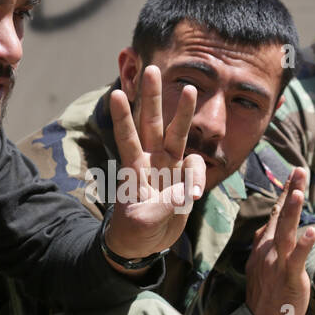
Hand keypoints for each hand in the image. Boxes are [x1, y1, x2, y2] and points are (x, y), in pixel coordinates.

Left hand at [103, 65, 206, 262]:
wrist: (143, 245)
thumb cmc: (134, 231)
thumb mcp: (143, 222)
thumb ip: (166, 205)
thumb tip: (189, 191)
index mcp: (133, 168)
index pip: (127, 138)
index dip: (122, 117)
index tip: (116, 93)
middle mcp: (151, 160)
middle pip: (152, 123)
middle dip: (153, 97)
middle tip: (153, 69)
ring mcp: (169, 167)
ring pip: (177, 134)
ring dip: (183, 112)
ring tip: (190, 89)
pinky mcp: (184, 178)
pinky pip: (196, 169)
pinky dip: (198, 178)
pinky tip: (193, 197)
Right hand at [246, 167, 314, 314]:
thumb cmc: (265, 298)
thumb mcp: (261, 267)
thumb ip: (264, 247)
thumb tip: (266, 230)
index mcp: (263, 247)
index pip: (275, 215)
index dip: (284, 194)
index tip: (293, 175)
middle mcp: (267, 251)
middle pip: (280, 217)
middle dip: (290, 192)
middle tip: (299, 171)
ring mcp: (276, 264)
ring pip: (285, 233)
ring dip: (291, 212)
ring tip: (298, 193)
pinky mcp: (288, 278)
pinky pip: (296, 260)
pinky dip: (303, 246)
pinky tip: (310, 232)